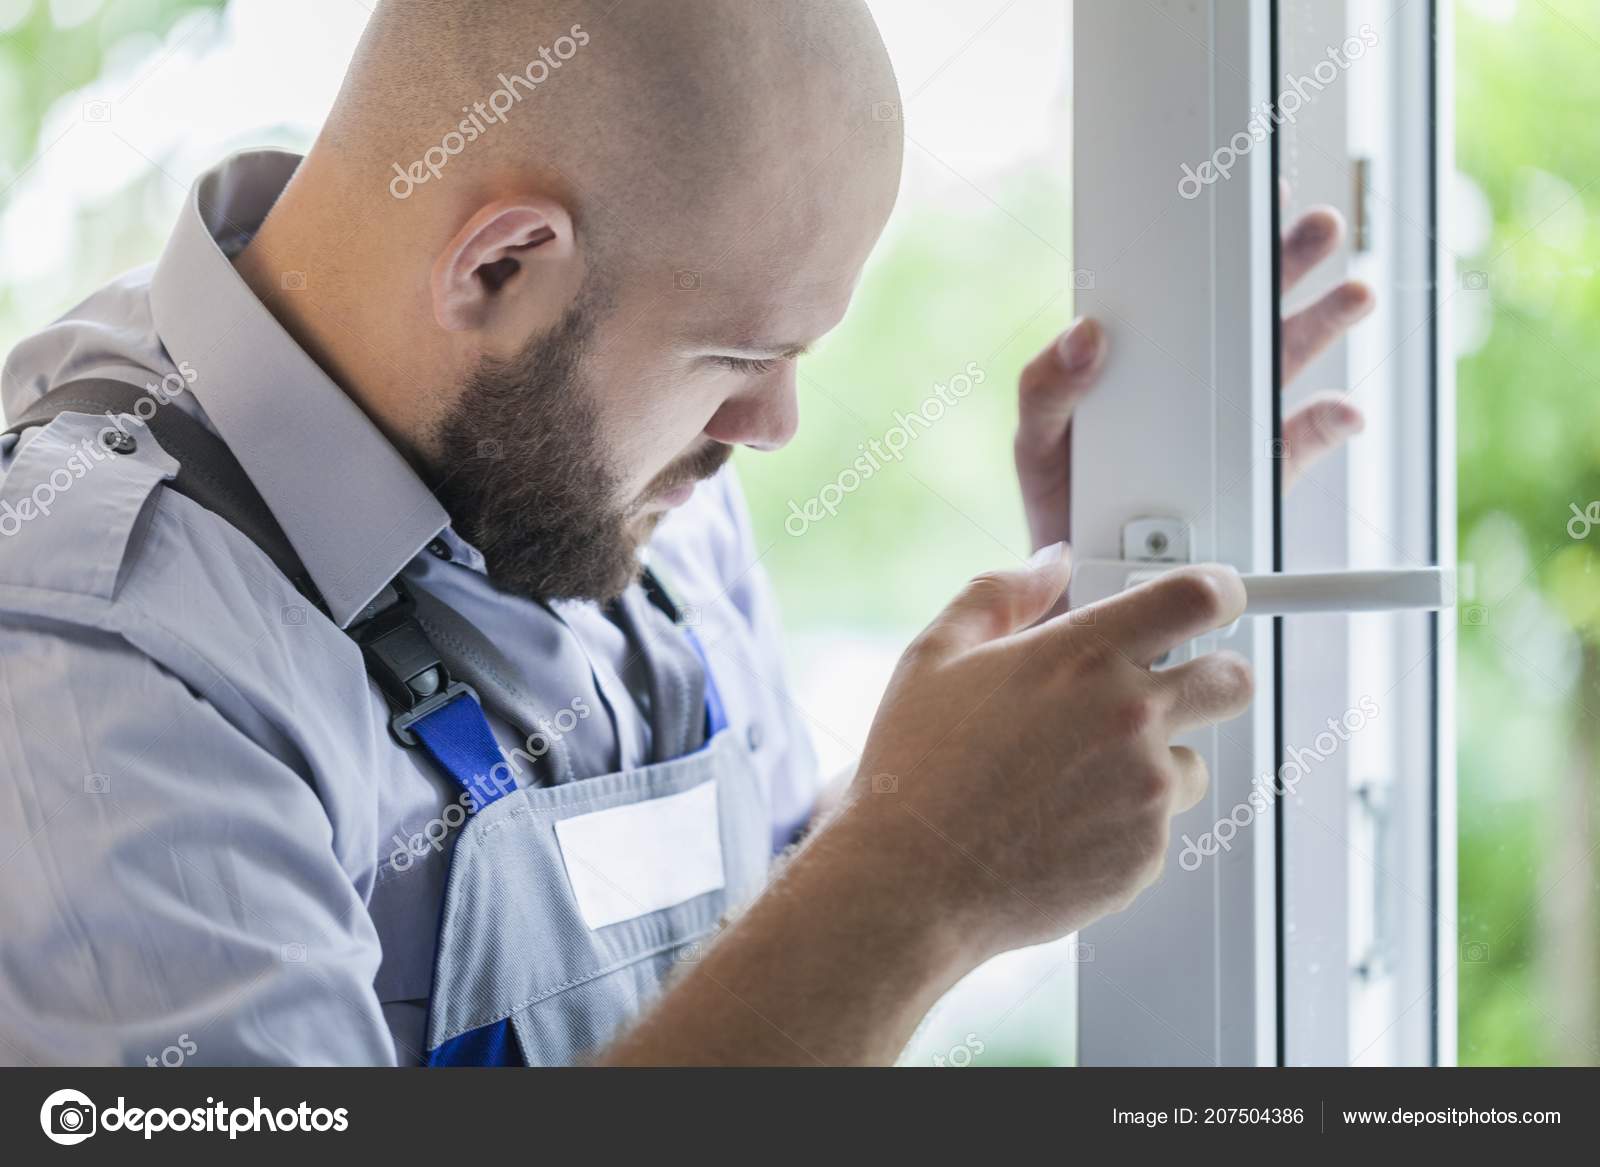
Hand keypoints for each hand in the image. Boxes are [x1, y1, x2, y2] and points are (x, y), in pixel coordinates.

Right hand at [840, 545, 1251, 959]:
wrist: (911, 882)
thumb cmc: (916, 771)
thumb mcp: (934, 655)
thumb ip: (1000, 594)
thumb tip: (1051, 564)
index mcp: (1081, 655)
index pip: (1197, 597)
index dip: (1221, 591)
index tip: (1220, 599)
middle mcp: (1128, 716)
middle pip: (1233, 680)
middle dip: (1216, 677)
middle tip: (1182, 688)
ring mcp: (1145, 788)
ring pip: (1192, 763)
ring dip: (1154, 763)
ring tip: (1075, 780)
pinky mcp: (1146, 852)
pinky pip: (1159, 826)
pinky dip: (1124, 823)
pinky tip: (1061, 824)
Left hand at [1013, 203, 1375, 551]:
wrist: (1086, 575)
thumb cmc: (1059, 499)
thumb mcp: (1037, 440)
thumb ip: (1047, 389)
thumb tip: (1083, 334)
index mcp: (1145, 360)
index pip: (1187, 288)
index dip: (1223, 243)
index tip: (1253, 200)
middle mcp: (1196, 384)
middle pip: (1251, 311)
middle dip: (1288, 265)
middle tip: (1317, 228)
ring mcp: (1232, 426)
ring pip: (1287, 362)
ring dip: (1324, 325)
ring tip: (1353, 294)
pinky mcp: (1257, 477)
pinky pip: (1300, 443)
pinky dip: (1327, 424)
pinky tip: (1341, 408)